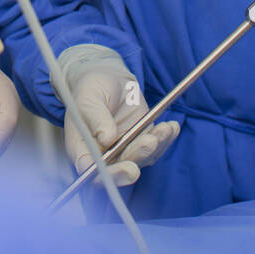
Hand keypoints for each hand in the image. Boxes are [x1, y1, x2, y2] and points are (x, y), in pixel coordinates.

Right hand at [60, 45, 178, 186]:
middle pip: (118, 170)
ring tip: (164, 130)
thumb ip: (96, 118)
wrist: (107, 80)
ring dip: (155, 147)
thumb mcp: (89, 98)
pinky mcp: (140, 143)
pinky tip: (172, 127)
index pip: (91, 170)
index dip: (107, 174)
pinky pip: (155, 148)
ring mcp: (123, 152)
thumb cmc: (90, 89)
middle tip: (148, 144)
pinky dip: (165, 139)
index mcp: (82, 149)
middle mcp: (103, 157)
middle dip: (137, 160)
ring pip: (140, 160)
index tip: (125, 167)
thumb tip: (107, 139)